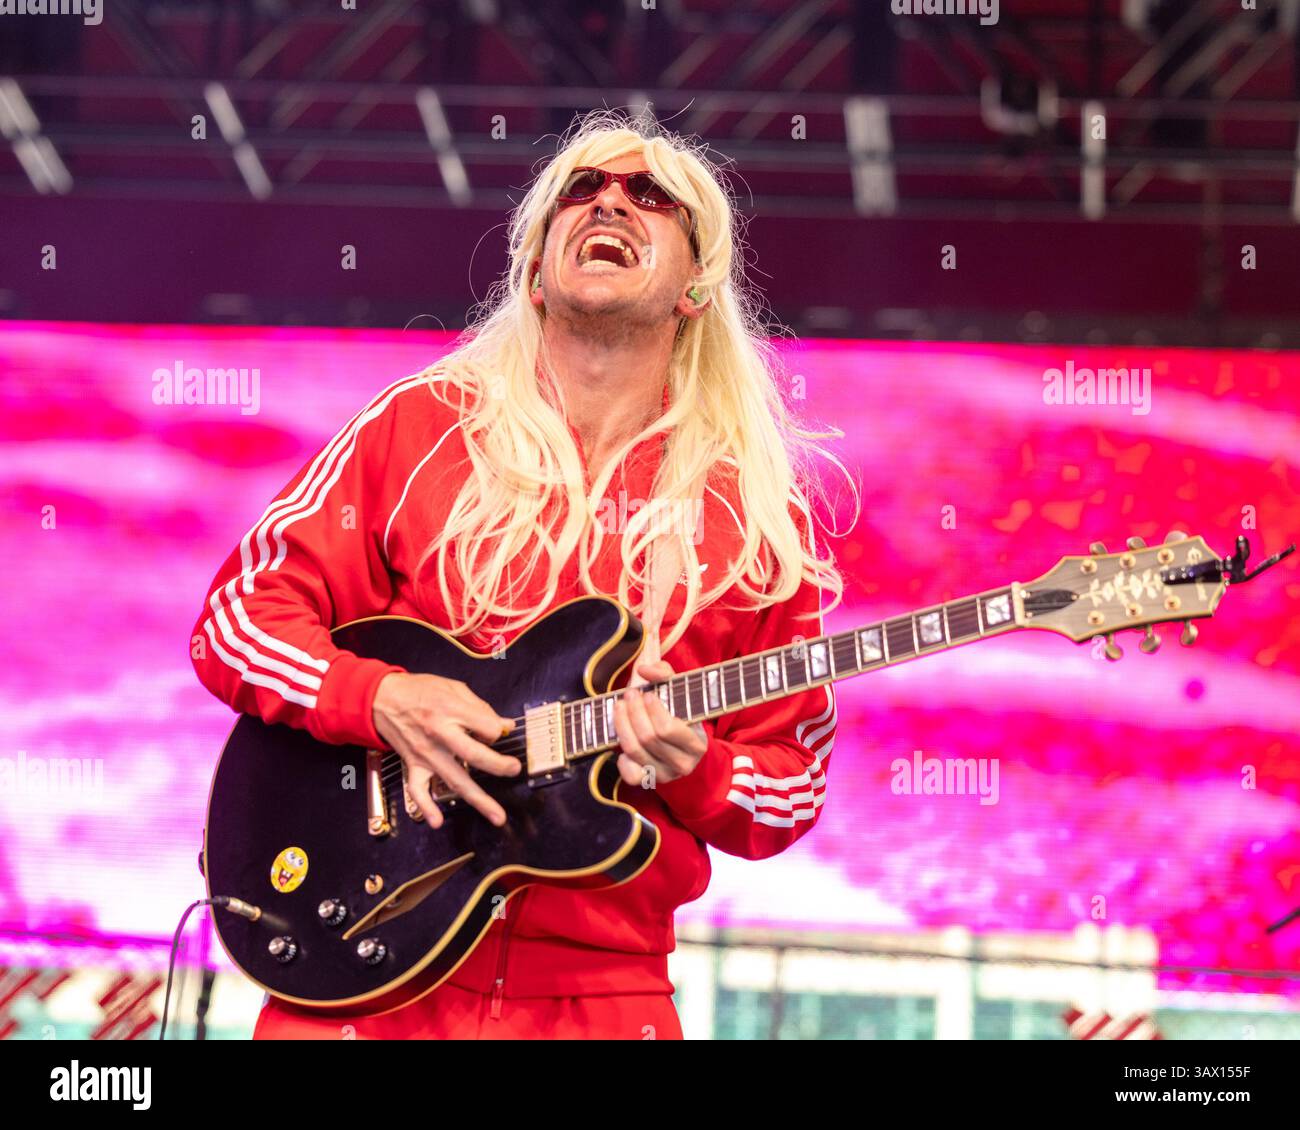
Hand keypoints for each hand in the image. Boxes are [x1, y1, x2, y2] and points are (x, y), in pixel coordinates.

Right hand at [372, 671, 518, 827]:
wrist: (382, 698)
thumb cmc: (419, 691)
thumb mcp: (453, 687)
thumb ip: (481, 707)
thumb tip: (505, 726)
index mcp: (450, 710)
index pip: (486, 727)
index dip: (497, 730)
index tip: (497, 731)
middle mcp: (439, 734)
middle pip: (475, 755)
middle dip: (499, 766)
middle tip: (514, 769)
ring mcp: (426, 753)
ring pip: (455, 779)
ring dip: (479, 800)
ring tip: (497, 816)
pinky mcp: (413, 764)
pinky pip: (418, 790)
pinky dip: (426, 807)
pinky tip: (437, 821)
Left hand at [613, 659, 708, 789]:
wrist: (687, 751)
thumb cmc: (682, 716)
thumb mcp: (682, 694)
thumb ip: (665, 674)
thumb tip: (644, 669)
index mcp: (696, 744)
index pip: (668, 729)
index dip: (653, 710)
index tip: (648, 694)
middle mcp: (682, 764)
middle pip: (648, 738)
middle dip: (634, 712)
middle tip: (629, 694)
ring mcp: (665, 775)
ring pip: (635, 751)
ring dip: (622, 725)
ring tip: (620, 706)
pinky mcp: (649, 781)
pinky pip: (630, 774)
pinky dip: (622, 758)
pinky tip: (624, 739)